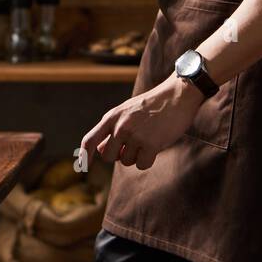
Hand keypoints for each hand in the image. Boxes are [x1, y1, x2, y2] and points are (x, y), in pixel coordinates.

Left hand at [81, 75, 203, 169]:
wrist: (177, 95)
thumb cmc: (153, 104)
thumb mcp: (127, 111)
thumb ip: (112, 128)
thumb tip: (99, 149)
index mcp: (112, 116)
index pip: (90, 140)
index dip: (85, 156)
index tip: (84, 167)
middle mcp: (120, 126)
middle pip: (108, 156)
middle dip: (119, 155)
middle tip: (134, 145)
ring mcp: (135, 135)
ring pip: (127, 161)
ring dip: (137, 155)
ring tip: (148, 138)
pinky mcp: (150, 144)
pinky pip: (142, 165)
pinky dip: (148, 160)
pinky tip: (156, 145)